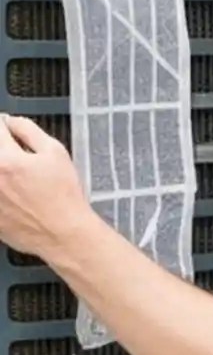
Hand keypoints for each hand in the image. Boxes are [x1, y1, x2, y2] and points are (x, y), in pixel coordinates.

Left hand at [0, 115, 93, 257]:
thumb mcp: (56, 154)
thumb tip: (11, 121)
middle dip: (4, 152)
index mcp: (6, 160)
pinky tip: (14, 195)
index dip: (4, 127)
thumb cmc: (64, 196)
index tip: (8, 130)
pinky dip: (2, 192)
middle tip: (15, 158)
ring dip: (3, 170)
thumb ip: (29, 130)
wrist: (63, 233)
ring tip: (16, 179)